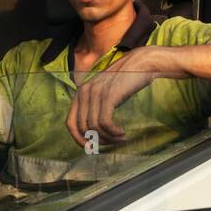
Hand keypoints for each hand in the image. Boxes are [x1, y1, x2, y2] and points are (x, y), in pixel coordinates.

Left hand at [66, 46, 187, 146]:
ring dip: (108, 137)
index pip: (70, 123)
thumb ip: (94, 106)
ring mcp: (95, 93)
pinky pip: (105, 123)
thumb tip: (92, 132)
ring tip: (120, 138)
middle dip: (96, 140)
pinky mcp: (108, 96)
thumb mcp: (104, 92)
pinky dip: (113, 132)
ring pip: (94, 127)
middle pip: (82, 128)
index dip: (78, 139)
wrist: (141, 63)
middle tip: (110, 143)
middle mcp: (84, 92)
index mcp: (80, 93)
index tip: (90, 147)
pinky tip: (122, 133)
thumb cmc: (125, 80)